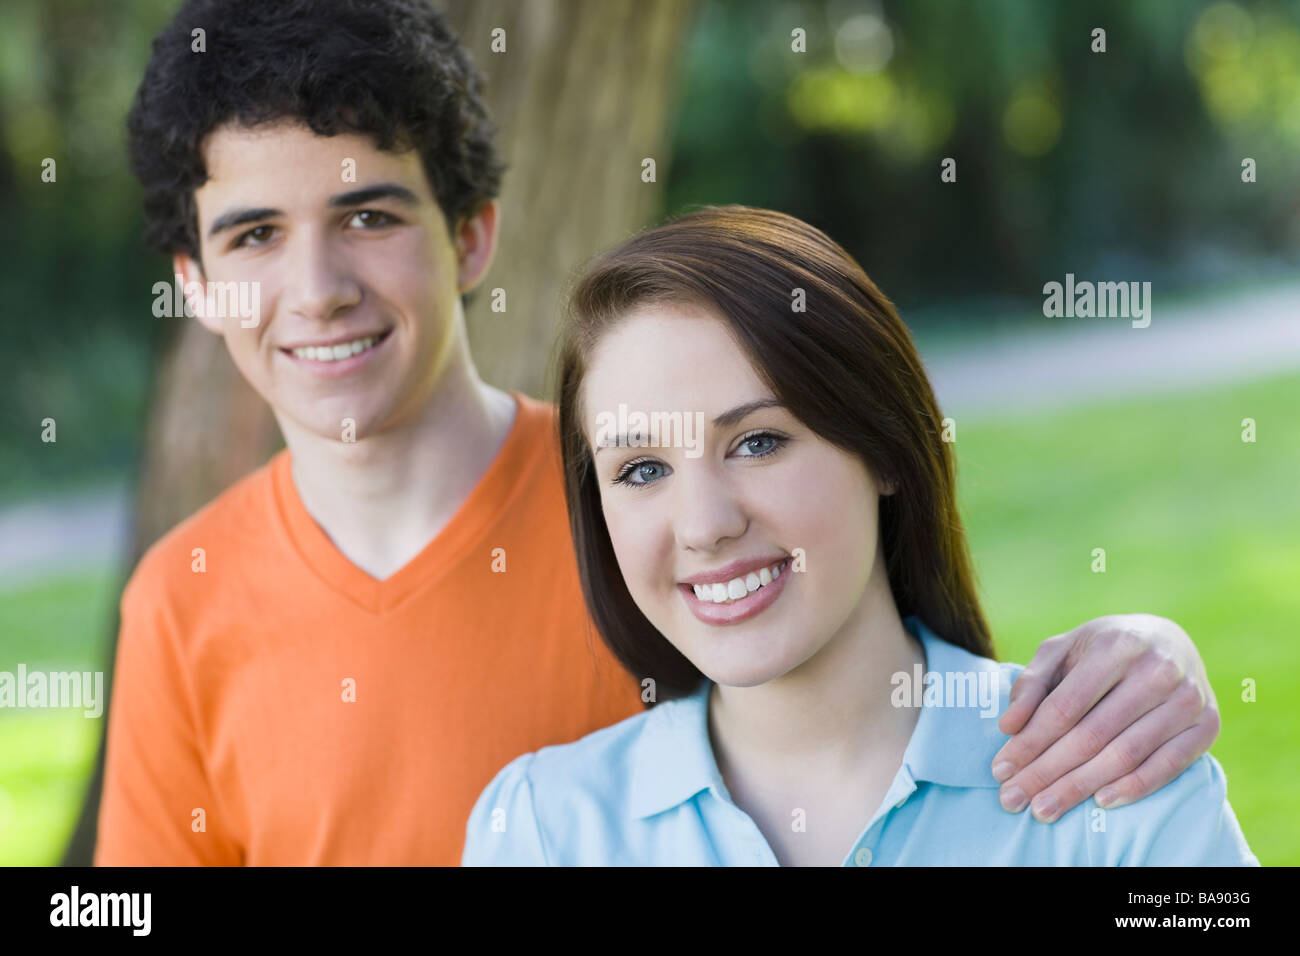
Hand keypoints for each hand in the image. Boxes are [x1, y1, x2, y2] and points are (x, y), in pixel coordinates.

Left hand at [991, 613, 1218, 821]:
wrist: (1169, 641)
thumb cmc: (1102, 649)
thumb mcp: (1062, 650)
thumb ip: (1032, 683)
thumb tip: (1008, 726)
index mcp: (1115, 645)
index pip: (1065, 706)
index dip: (1031, 742)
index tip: (1000, 769)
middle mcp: (1156, 670)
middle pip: (1092, 735)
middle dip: (1047, 772)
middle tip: (1013, 799)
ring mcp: (1187, 699)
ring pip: (1126, 754)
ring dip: (1081, 787)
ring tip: (1044, 808)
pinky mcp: (1208, 725)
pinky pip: (1169, 764)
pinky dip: (1135, 786)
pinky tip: (1101, 802)